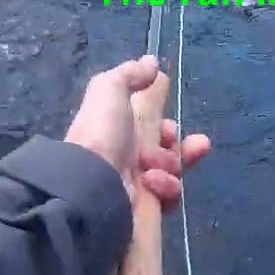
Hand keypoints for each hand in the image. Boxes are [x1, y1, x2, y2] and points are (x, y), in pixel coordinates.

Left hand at [64, 55, 210, 210]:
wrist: (90, 185)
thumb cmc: (101, 134)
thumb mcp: (109, 91)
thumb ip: (130, 74)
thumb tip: (152, 63)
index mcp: (120, 133)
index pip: (153, 129)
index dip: (167, 126)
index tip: (169, 124)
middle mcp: (130, 160)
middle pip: (170, 151)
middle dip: (181, 145)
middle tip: (183, 144)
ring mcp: (138, 187)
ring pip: (174, 174)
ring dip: (172, 166)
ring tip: (154, 169)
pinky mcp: (146, 211)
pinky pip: (169, 198)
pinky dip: (166, 188)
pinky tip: (152, 183)